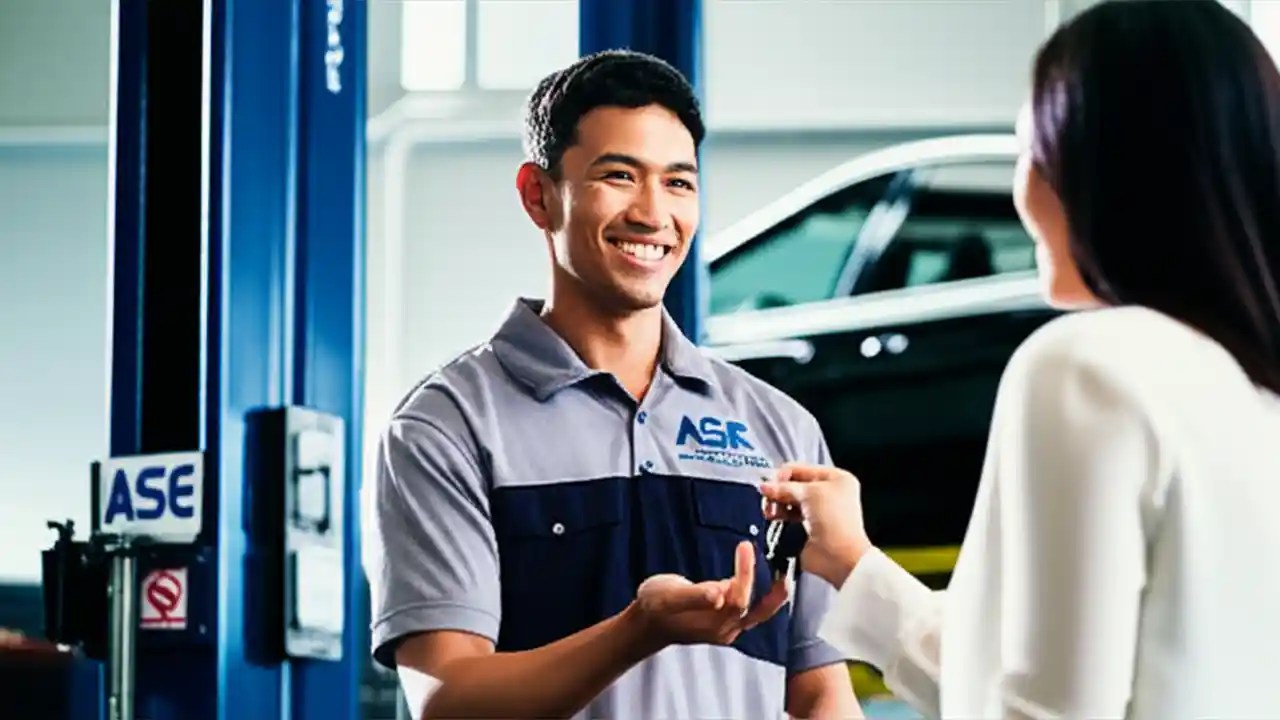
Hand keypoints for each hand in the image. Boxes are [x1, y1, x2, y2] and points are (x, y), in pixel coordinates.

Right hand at [632, 540, 787, 647]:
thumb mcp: (667, 596)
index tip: (744, 547)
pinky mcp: (725, 622)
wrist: (647, 623)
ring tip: (784, 575)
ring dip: (770, 595)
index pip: (739, 598)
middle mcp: (724, 629)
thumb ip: (693, 596)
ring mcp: (726, 628)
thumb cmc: (655, 606)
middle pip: (756, 609)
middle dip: (769, 587)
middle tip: (783, 565)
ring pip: (757, 612)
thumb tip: (718, 594)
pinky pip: (750, 610)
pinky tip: (764, 580)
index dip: (745, 573)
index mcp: (712, 623)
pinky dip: (760, 596)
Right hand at [759, 462, 873, 588]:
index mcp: (835, 478)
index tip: (769, 484)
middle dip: (778, 490)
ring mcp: (816, 510)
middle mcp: (826, 492)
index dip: (783, 475)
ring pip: (788, 499)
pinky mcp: (807, 526)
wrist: (840, 557)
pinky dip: (779, 515)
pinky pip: (788, 515)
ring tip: (769, 511)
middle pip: (793, 484)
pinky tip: (771, 517)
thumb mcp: (810, 494)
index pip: (801, 469)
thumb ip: (785, 487)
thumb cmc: (832, 519)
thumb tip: (763, 486)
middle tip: (767, 499)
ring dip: (776, 503)